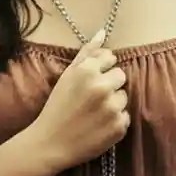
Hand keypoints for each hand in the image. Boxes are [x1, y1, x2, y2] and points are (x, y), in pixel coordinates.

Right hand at [26, 28, 128, 172]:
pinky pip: (125, 117)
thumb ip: (87, 52)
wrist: (50, 143)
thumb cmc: (57, 107)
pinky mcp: (119, 127)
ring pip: (124, 97)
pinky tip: (98, 126)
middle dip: (110, 85)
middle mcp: (102, 87)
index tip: (91, 82)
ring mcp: (112, 108)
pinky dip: (115, 121)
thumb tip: (102, 32)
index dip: (101, 70)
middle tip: (92, 99)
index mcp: (87, 71)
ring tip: (94, 113)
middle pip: (121, 76)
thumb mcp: (67, 75)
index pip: (111, 59)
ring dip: (113, 103)